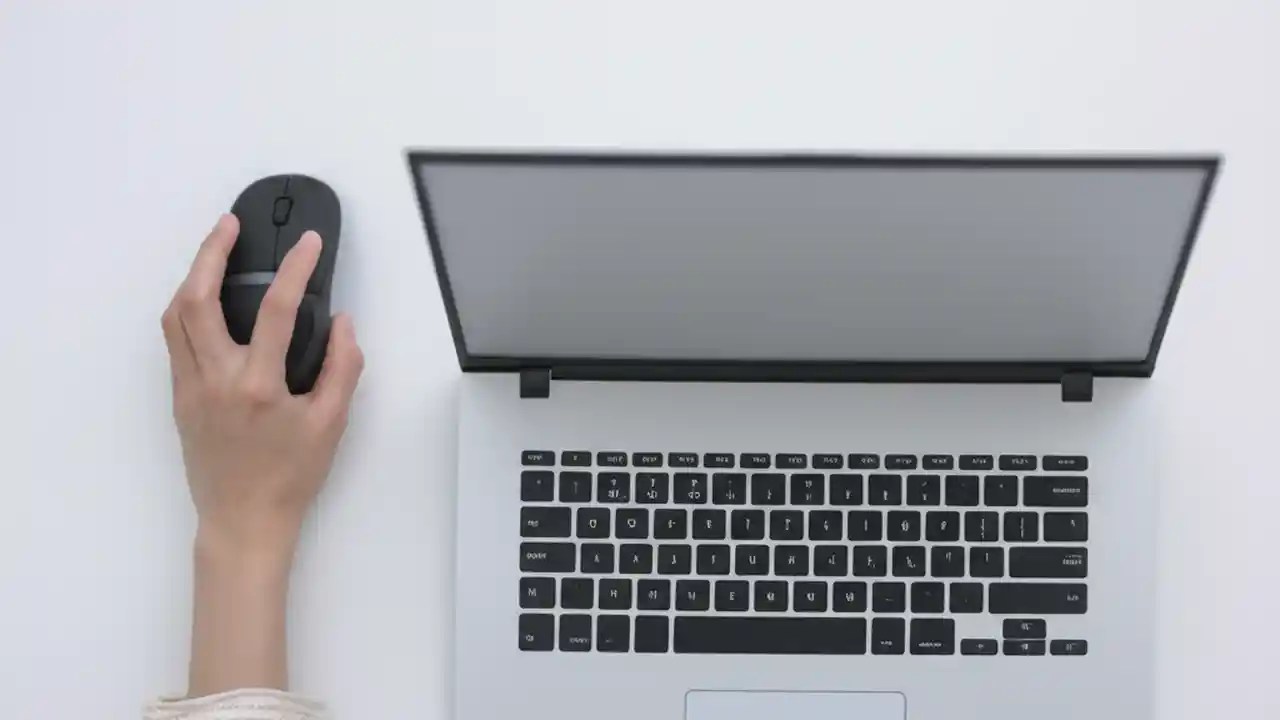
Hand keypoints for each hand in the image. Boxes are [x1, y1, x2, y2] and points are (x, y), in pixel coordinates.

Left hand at [162, 214, 363, 557]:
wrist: (243, 521)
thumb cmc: (291, 476)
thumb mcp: (332, 424)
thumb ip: (343, 367)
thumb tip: (342, 322)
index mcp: (258, 387)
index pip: (276, 310)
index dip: (295, 269)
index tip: (308, 244)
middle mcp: (216, 380)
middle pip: (199, 299)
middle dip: (212, 252)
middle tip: (231, 224)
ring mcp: (190, 387)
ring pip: (176, 316)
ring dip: (192, 276)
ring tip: (214, 251)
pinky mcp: (180, 397)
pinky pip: (175, 340)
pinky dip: (187, 309)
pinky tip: (206, 298)